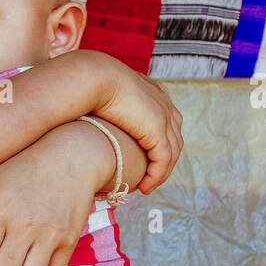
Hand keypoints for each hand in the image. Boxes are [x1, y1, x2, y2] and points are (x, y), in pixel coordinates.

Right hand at [90, 56, 182, 193]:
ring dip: (160, 174)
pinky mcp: (158, 131)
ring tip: (146, 187)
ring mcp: (164, 117)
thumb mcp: (105, 94)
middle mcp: (164, 105)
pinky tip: (145, 187)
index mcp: (154, 93)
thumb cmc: (91, 84)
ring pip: (171, 154)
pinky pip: (163, 161)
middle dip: (164, 162)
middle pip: (174, 140)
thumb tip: (94, 116)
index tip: (146, 160)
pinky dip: (156, 176)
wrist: (94, 77)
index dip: (159, 144)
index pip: (167, 123)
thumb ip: (108, 105)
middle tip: (149, 178)